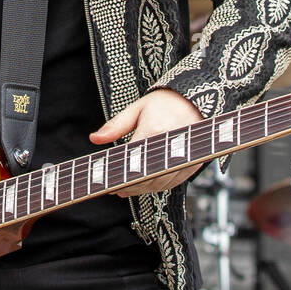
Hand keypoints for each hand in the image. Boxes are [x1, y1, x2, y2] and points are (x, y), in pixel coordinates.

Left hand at [89, 88, 203, 195]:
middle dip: (128, 186)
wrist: (195, 100)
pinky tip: (145, 186)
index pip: (131, 162)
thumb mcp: (137, 109)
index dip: (119, 175)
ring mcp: (183, 158)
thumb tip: (95, 138)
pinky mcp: (191, 164)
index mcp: (154, 131)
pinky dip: (157, 187)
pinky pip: (172, 183)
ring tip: (126, 189)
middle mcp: (170, 147)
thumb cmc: (166, 103)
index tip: (108, 181)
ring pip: (159, 184)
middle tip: (114, 188)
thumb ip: (115, 126)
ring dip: (142, 189)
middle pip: (145, 178)